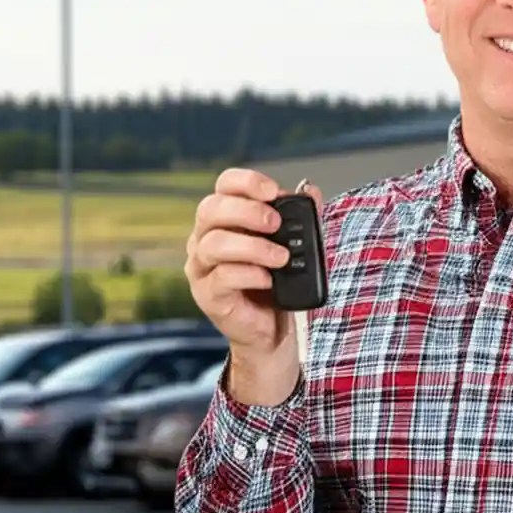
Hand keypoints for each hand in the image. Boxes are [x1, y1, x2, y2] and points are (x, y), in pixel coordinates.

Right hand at [184, 168, 323, 359]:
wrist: (271, 330)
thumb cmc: (278, 282)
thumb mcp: (295, 245)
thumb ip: (302, 217)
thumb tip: (311, 190)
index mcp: (224, 219)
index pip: (224, 185)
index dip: (246, 182)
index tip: (273, 191)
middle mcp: (204, 238)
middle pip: (211, 208)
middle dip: (248, 211)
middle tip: (276, 224)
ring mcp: (201, 267)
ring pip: (214, 243)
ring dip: (253, 247)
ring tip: (282, 258)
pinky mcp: (207, 295)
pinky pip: (222, 276)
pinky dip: (251, 274)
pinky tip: (270, 280)